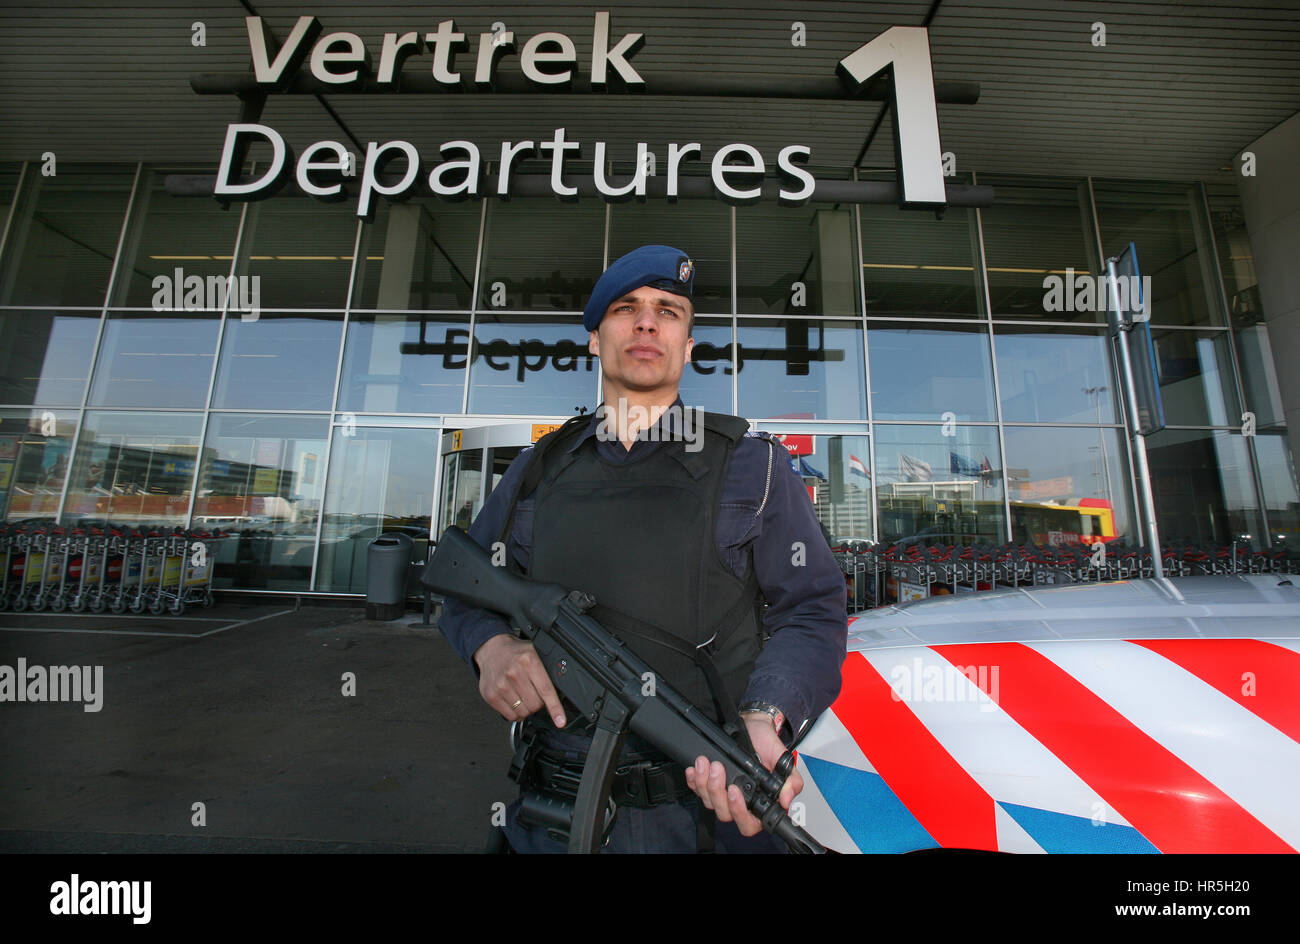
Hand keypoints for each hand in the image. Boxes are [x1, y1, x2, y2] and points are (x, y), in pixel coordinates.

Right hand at [472, 634, 565, 727]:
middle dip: (538, 703)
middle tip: (534, 692)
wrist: (492, 649)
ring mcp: (501, 686)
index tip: (560, 721)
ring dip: (526, 708)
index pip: (546, 690)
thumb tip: (564, 688)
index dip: (555, 708)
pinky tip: (514, 700)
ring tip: (522, 695)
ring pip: (523, 712)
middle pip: (535, 705)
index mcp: (529, 661)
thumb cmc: (515, 653)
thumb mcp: (535, 653)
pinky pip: (510, 716)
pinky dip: (515, 712)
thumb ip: (548, 669)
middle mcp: (514, 673)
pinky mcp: (491, 695)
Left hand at [683, 716, 803, 836]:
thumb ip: (790, 780)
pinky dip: (694, 780)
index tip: (734, 791)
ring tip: (706, 762)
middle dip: (716, 791)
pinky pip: (697, 789)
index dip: (739, 812)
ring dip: (704, 783)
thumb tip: (786, 800)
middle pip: (724, 813)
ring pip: (709, 802)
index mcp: (759, 802)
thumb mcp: (782, 759)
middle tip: (717, 769)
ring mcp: (723, 793)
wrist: (753, 725)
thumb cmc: (767, 744)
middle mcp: (740, 801)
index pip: (748, 823)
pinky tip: (695, 768)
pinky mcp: (709, 783)